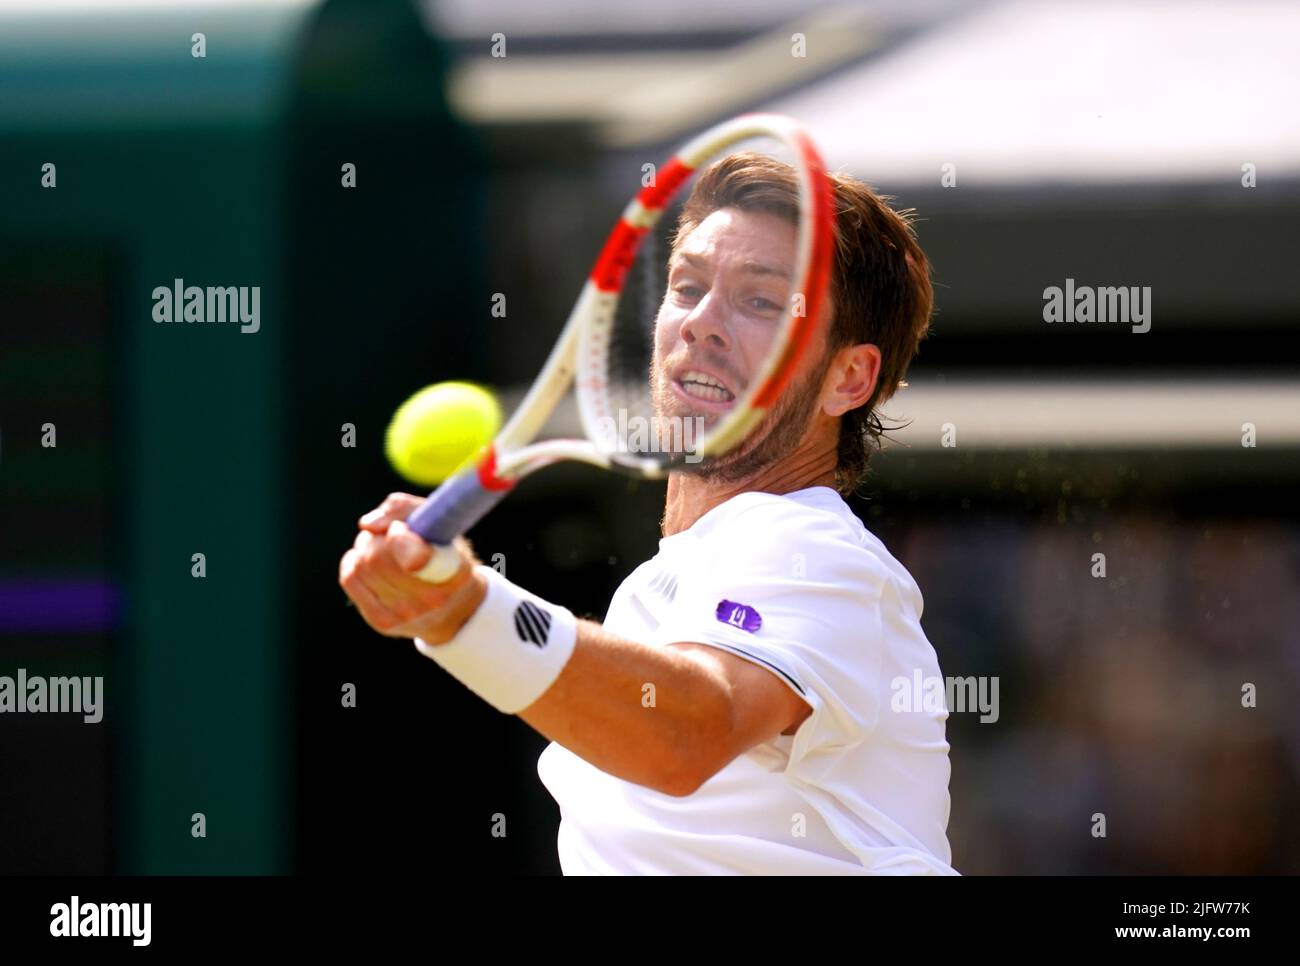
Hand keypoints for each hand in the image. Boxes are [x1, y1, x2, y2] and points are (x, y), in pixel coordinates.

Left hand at [339, 492, 488, 644]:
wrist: (455, 609)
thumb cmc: (445, 553)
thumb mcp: (440, 524)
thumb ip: (406, 509)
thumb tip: (367, 524)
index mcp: (454, 572)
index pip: (418, 559)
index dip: (398, 539)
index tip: (398, 529)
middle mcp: (431, 600)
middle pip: (377, 557)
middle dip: (378, 537)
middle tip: (390, 533)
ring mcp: (405, 615)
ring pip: (361, 566)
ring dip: (365, 547)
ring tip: (382, 547)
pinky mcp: (382, 622)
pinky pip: (350, 579)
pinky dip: (353, 561)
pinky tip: (367, 560)